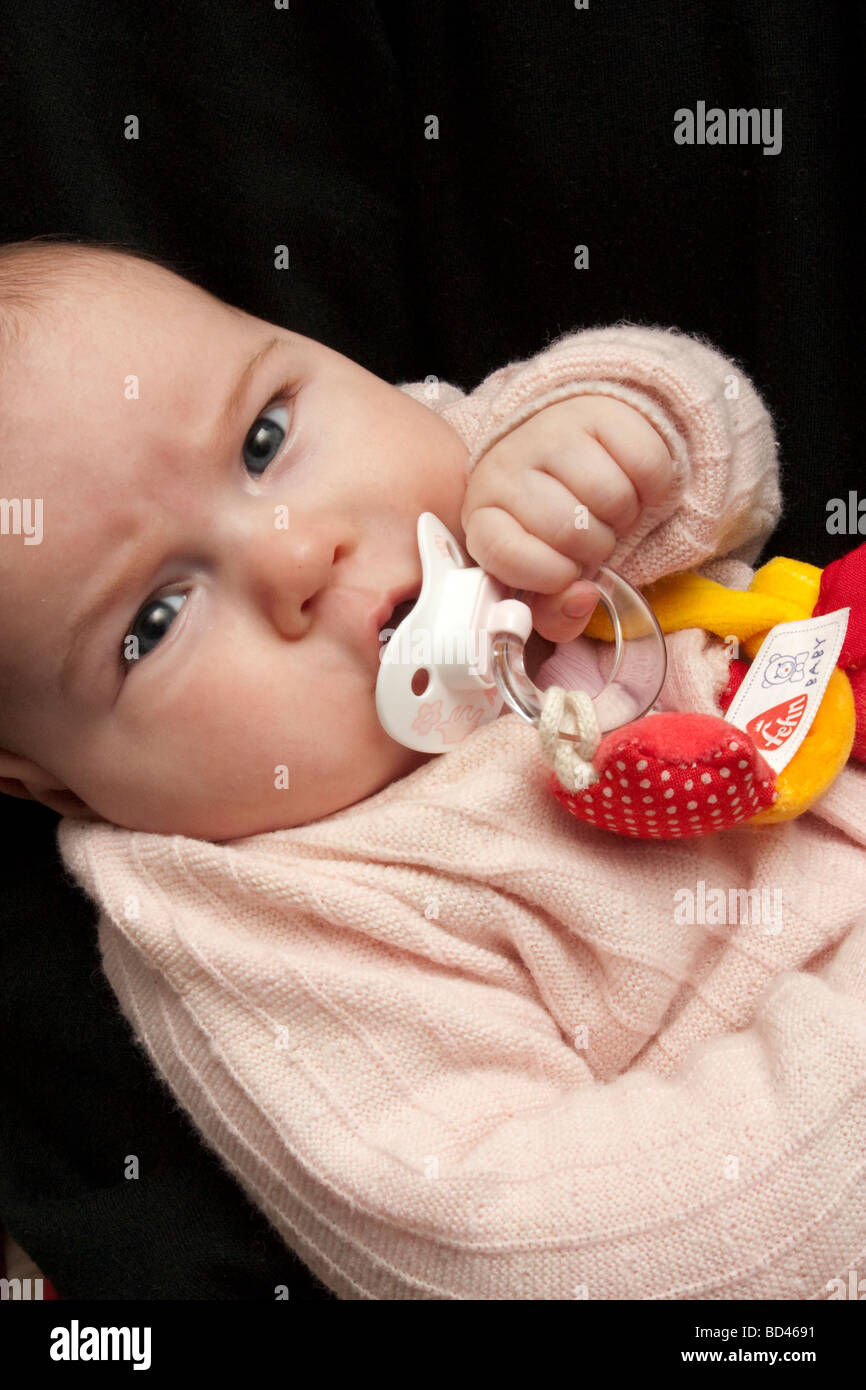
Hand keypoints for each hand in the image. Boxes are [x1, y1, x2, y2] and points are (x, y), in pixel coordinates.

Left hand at [460, 395, 672, 642]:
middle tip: (592, 537)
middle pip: (568, 530)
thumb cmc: (557, 522)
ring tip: (610, 510)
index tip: (562, 572)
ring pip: (611, 498)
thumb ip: (556, 611)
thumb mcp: (546, 575)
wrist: (575, 447)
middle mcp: (507, 466)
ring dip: (624, 517)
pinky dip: (652, 489)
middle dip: (594, 548)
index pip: (503, 553)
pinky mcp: (599, 412)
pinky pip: (647, 468)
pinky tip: (631, 483)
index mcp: (483, 513)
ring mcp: (551, 432)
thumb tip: (582, 598)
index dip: (545, 575)